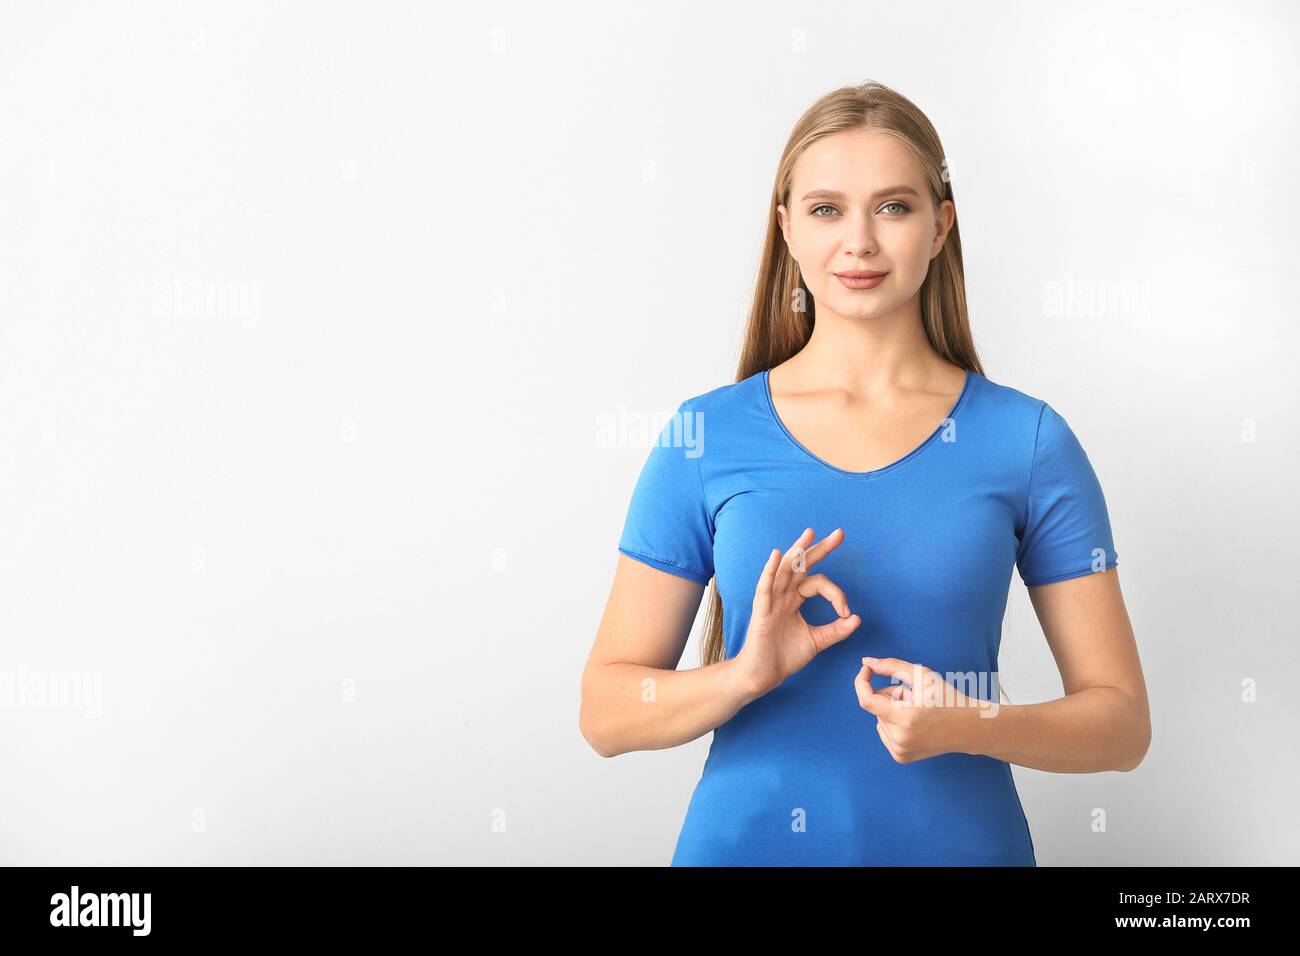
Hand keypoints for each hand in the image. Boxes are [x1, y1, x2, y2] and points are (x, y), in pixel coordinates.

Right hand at [733, 527, 859, 697]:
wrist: (764, 675)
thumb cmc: (785, 657)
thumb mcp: (817, 641)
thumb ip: (836, 630)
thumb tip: (857, 619)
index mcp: (795, 600)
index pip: (819, 583)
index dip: (837, 595)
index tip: (847, 613)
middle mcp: (784, 595)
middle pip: (802, 565)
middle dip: (820, 549)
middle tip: (839, 533)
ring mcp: (772, 600)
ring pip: (784, 569)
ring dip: (797, 551)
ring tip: (809, 534)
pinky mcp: (761, 610)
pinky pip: (765, 586)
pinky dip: (770, 570)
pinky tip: (776, 554)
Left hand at [854, 656, 973, 762]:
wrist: (968, 728)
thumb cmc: (946, 698)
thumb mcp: (922, 676)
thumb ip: (891, 666)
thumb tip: (865, 662)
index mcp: (905, 718)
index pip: (866, 700)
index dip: (862, 682)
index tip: (866, 670)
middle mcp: (900, 738)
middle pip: (876, 708)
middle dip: (889, 696)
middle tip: (914, 696)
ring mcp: (900, 750)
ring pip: (879, 720)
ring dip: (892, 710)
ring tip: (917, 711)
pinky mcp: (900, 757)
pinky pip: (884, 732)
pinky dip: (894, 724)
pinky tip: (914, 724)